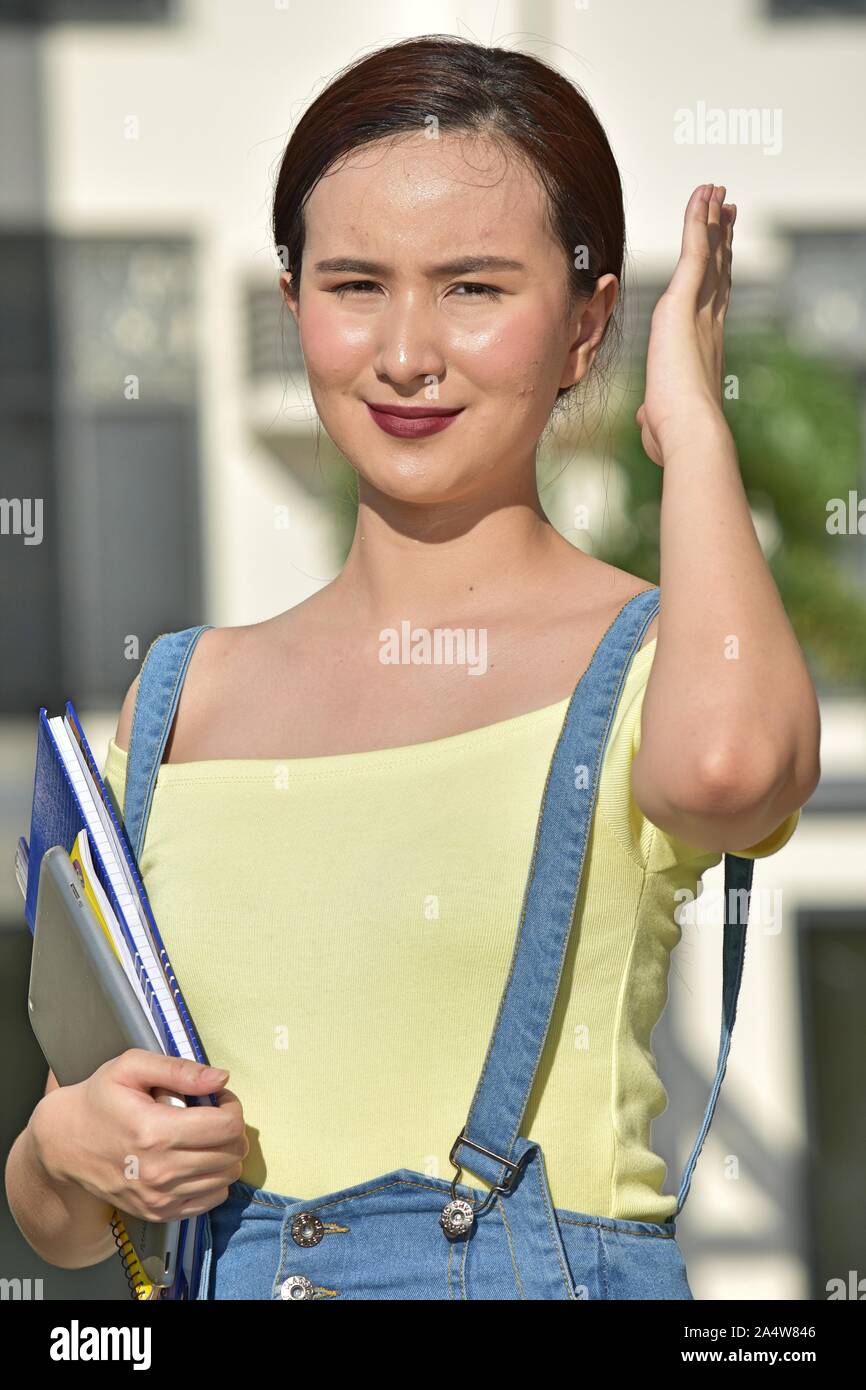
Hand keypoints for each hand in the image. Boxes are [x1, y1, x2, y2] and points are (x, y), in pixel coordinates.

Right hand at [32, 1051, 247, 1222]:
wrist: (64, 1144)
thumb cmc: (99, 1100)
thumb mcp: (131, 1067)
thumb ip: (179, 1069)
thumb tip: (220, 1078)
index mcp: (155, 1132)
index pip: (227, 1127)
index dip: (232, 1107)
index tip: (218, 1097)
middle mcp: (159, 1171)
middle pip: (231, 1154)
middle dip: (232, 1129)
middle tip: (213, 1114)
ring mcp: (159, 1197)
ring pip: (226, 1178)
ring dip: (225, 1154)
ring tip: (203, 1136)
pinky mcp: (158, 1212)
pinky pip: (211, 1200)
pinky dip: (214, 1178)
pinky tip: (197, 1159)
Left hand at [635, 183, 735, 465]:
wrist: (689, 432)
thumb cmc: (675, 436)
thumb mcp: (658, 421)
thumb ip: (653, 413)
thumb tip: (645, 418)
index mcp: (703, 347)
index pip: (711, 300)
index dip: (717, 274)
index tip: (721, 253)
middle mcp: (709, 322)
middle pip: (718, 270)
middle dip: (721, 238)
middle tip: (726, 209)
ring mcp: (698, 310)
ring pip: (708, 253)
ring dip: (710, 219)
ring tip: (714, 191)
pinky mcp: (682, 302)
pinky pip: (692, 251)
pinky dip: (696, 221)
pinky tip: (701, 195)